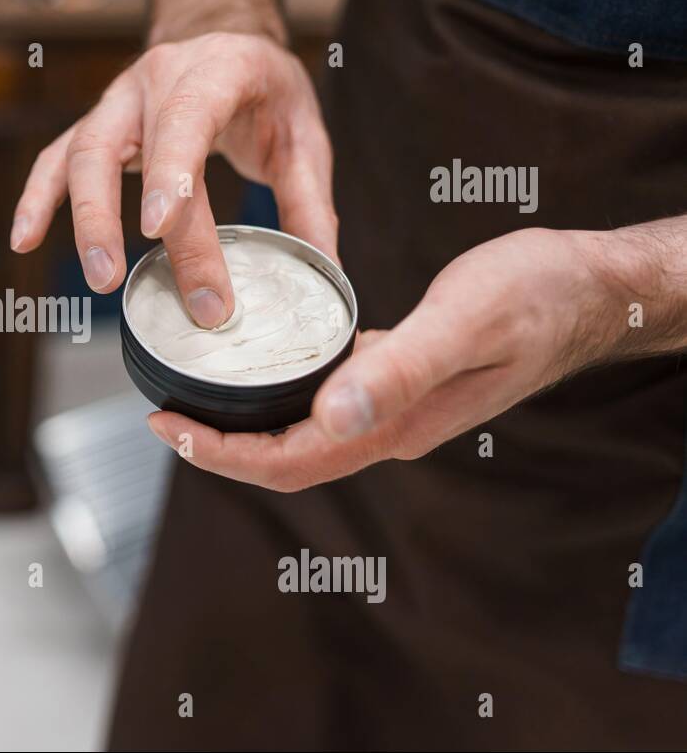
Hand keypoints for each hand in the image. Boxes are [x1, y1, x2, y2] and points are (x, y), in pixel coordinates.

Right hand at [10, 32, 335, 328]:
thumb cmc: (265, 90)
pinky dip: (38, 200)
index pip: (186, 118)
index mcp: (216, 70)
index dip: (168, 173)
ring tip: (98, 279)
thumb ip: (309, 202)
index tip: (159, 230)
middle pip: (119, 148)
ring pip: (80, 154)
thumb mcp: (304, 135)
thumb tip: (322, 274)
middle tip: (122, 282)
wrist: (226, 36)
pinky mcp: (97, 125)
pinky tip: (25, 239)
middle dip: (114, 219)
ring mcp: (118, 101)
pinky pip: (56, 159)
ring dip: (81, 219)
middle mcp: (156, 79)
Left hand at [146, 228, 617, 489]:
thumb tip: (328, 415)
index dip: (221, 454)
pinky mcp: (400, 379)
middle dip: (218, 448)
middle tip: (161, 417)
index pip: (288, 462)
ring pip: (302, 435)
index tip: (167, 427)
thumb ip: (399, 369)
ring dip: (243, 426)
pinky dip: (280, 394)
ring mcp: (395, 407)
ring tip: (189, 398)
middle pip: (285, 461)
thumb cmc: (536, 296)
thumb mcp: (464, 321)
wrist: (590, 290)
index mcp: (395, 424)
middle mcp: (389, 426)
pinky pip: (325, 402)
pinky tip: (259, 365)